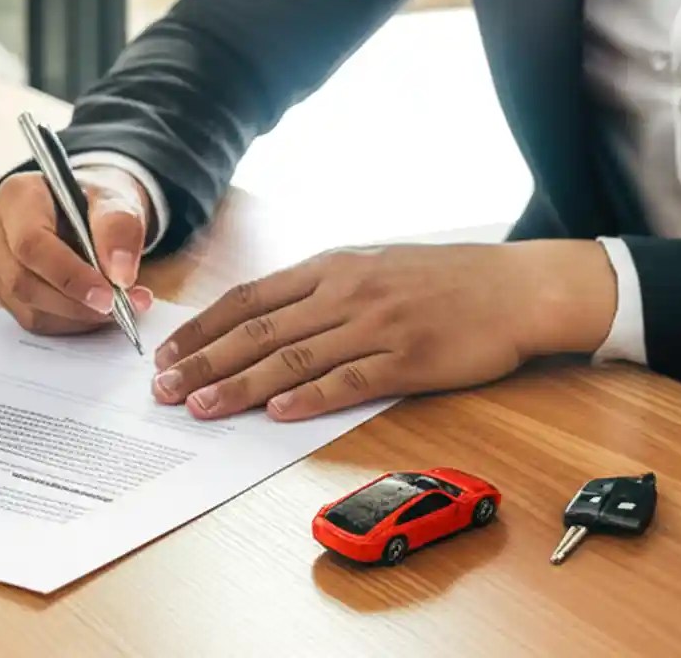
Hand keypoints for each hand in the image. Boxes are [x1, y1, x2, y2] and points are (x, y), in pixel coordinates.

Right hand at [0, 166, 154, 333]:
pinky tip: (95, 309)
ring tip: (118, 307)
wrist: (85, 209)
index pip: (31, 244)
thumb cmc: (95, 200)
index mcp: (17, 196)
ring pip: (28, 307)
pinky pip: (33, 319)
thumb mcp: (118, 198)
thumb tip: (121, 275)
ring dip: (77, 316)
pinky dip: (70, 322)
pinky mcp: (2, 290)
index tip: (108, 295)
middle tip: (122, 307)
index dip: (69, 276)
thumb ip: (120, 228)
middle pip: (23, 282)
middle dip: (77, 303)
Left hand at [150, 241, 616, 420]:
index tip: (168, 353)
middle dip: (204, 362)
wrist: (516, 286)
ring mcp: (376, 326)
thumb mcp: (372, 266)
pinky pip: (348, 380)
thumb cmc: (442, 279)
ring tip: (201, 408)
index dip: (203, 329)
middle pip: (258, 331)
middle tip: (164, 389)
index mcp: (331, 268)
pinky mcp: (407, 359)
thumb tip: (264, 319)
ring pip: (292, 358)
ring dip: (241, 386)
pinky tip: (277, 413)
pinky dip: (309, 397)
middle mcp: (345, 293)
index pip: (248, 299)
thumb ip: (320, 290)